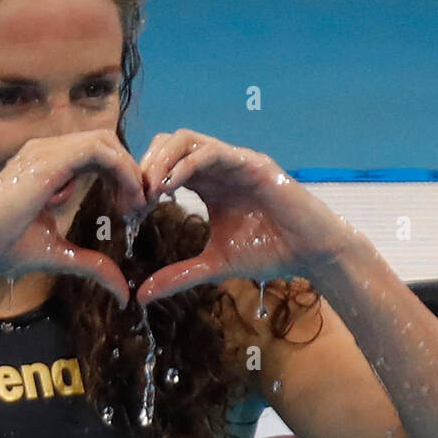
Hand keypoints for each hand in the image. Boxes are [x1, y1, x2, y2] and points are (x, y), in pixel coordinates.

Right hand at [0, 130, 145, 304]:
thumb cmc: (4, 250)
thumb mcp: (59, 256)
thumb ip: (92, 265)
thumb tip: (123, 292)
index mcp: (47, 166)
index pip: (97, 156)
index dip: (122, 178)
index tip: (133, 212)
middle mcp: (46, 151)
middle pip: (106, 145)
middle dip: (131, 172)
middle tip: (143, 206)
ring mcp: (46, 152)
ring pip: (106, 142)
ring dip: (130, 171)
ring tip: (138, 204)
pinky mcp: (48, 162)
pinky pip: (99, 151)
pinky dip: (122, 170)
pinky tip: (129, 198)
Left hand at [135, 130, 359, 303]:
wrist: (307, 253)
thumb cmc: (267, 253)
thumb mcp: (212, 266)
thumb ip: (178, 276)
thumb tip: (141, 296)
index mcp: (206, 184)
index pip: (164, 166)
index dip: (143, 182)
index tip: (130, 210)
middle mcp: (217, 167)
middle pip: (168, 144)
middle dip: (145, 165)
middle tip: (135, 197)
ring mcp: (234, 161)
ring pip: (186, 140)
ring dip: (161, 161)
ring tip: (149, 189)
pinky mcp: (251, 163)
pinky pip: (212, 152)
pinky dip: (187, 165)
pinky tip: (170, 186)